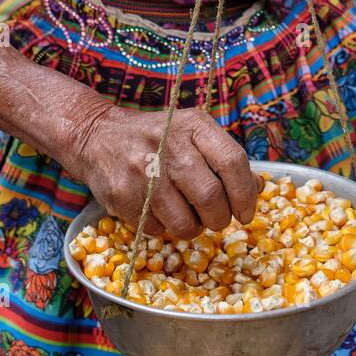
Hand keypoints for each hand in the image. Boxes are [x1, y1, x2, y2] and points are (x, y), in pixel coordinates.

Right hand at [70, 103, 259, 238]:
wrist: (98, 136)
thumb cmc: (157, 138)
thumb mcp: (192, 133)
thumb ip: (225, 158)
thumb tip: (257, 188)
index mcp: (194, 125)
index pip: (233, 162)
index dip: (245, 194)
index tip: (246, 213)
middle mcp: (169, 145)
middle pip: (211, 198)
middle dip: (219, 218)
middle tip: (215, 219)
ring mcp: (143, 171)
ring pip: (185, 223)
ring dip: (192, 228)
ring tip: (185, 214)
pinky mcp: (122, 195)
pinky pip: (157, 230)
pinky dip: (163, 228)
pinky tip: (157, 209)